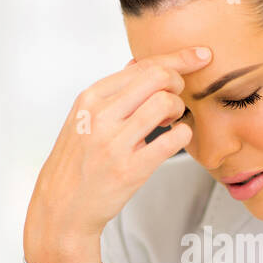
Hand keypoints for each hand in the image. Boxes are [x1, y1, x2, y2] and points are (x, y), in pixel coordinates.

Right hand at [22, 45, 211, 262]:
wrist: (62, 207)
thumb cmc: (76, 163)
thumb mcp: (83, 119)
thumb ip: (112, 92)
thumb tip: (137, 65)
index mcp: (90, 99)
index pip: (142, 66)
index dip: (178, 58)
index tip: (200, 55)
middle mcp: (100, 116)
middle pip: (157, 78)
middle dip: (178, 83)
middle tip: (177, 98)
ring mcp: (115, 143)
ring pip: (165, 104)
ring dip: (179, 110)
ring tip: (171, 121)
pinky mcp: (130, 169)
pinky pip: (172, 140)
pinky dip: (183, 135)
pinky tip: (175, 138)